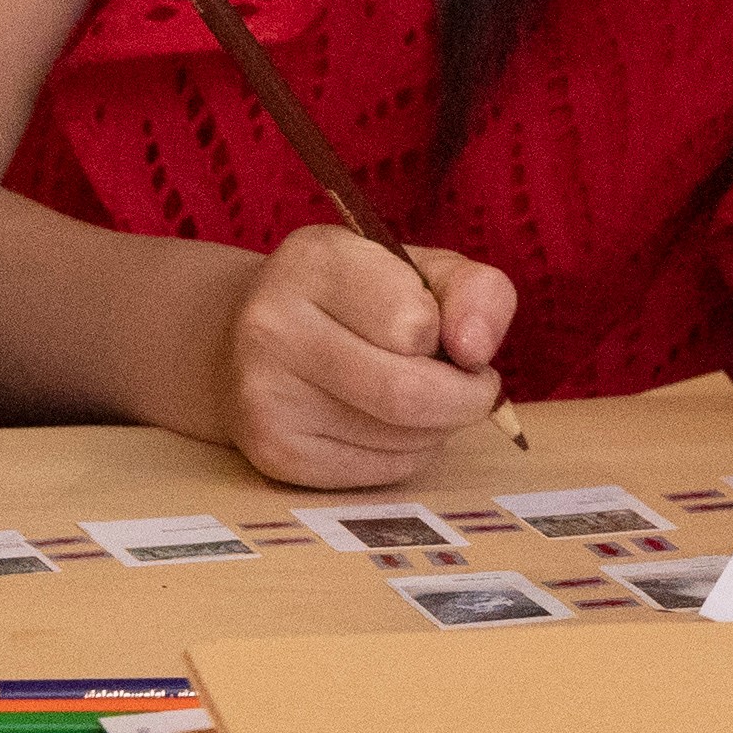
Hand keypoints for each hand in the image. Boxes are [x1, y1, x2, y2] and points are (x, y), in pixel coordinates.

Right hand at [209, 223, 514, 489]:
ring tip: (421, 398)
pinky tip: (387, 424)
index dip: (449, 334)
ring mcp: (266, 394)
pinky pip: (379, 471)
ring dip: (437, 427)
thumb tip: (476, 352)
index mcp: (315, 262)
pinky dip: (407, 454)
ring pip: (399, 438)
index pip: (416, 322)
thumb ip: (476, 293)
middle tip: (474, 388)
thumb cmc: (359, 300)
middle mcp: (275, 325)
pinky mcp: (273, 452)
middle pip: (408, 393)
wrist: (255, 340)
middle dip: (464, 399)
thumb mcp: (421, 270)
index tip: (445, 332)